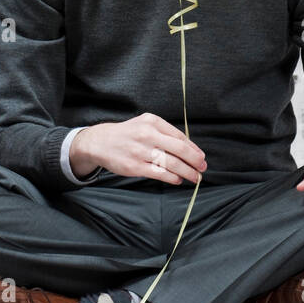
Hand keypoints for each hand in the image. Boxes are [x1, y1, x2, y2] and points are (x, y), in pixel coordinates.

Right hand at [70, 114, 205, 185]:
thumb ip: (164, 133)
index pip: (179, 136)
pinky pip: (160, 173)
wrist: (100, 142)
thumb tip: (188, 148)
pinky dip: (172, 178)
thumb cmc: (127, 134)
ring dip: (187, 172)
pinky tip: (178, 180)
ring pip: (171, 163)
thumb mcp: (145, 124)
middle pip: (179, 149)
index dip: (193, 148)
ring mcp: (141, 151)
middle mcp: (147, 135)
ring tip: (195, 177)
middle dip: (194, 160)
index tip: (201, 156)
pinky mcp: (135, 166)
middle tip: (203, 167)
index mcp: (152, 122)